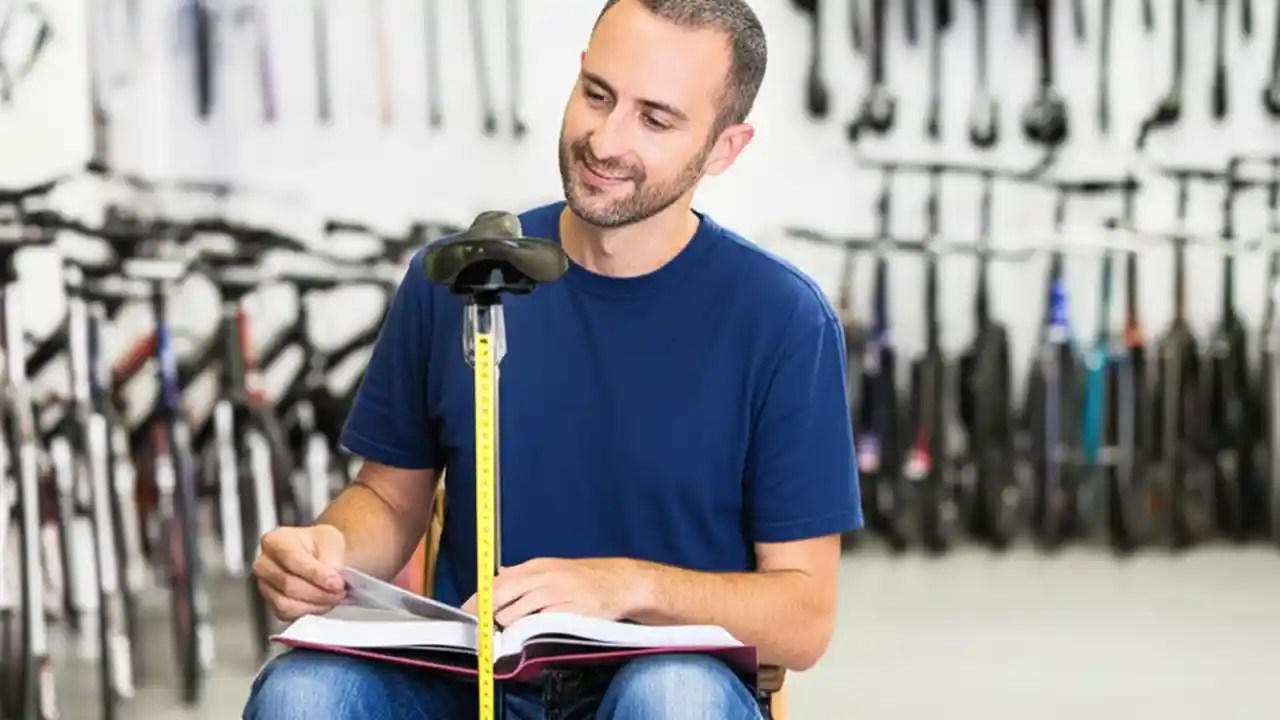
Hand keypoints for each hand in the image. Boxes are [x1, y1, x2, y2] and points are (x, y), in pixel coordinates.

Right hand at [253, 524, 347, 620]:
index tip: (337, 582)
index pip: (292, 560)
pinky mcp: (272, 603)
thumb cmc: (322, 545)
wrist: (321, 555)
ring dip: (315, 603)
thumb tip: (331, 581)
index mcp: (274, 540)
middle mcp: (264, 563)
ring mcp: (265, 585)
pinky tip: (323, 602)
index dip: (316, 574)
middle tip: (340, 591)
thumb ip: (331, 559)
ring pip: (287, 603)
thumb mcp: (332, 540)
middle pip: (288, 584)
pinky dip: (309, 610)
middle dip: (319, 591)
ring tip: (334, 597)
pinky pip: (288, 613)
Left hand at [461, 557, 648, 626]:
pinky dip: (527, 630)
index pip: (497, 581)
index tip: (466, 613)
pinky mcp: (569, 610)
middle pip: (501, 594)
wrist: (622, 582)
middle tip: (476, 628)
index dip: (479, 598)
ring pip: (516, 610)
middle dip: (484, 613)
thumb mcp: (553, 570)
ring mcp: (556, 593)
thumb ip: (526, 577)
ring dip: (504, 625)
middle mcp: (543, 577)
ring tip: (500, 635)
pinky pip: (539, 622)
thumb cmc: (586, 579)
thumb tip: (500, 578)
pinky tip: (523, 635)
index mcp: (537, 566)